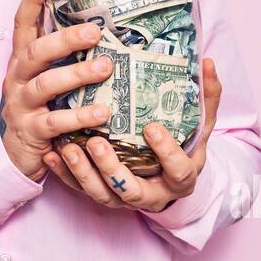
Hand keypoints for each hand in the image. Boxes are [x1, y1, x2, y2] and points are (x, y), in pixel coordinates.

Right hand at [0, 0, 116, 180]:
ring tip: (106, 68)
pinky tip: (103, 113)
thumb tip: (99, 27)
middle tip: (95, 31)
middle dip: (65, 39)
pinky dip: (79, 116)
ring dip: (76, 74)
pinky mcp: (30, 131)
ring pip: (46, 84)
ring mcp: (22, 104)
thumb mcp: (45, 79)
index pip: (22, 23)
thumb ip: (62, 57)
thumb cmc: (39, 108)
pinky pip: (55, 121)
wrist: (14, 154)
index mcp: (22, 60)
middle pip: (36, 52)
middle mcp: (18, 78)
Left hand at [42, 58, 222, 211]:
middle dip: (111, 167)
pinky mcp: (104, 196)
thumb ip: (206, 97)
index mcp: (181, 178)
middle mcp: (153, 194)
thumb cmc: (185, 145)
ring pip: (102, 194)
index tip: (151, 127)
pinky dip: (65, 175)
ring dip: (83, 173)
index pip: (178, 170)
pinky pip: (81, 190)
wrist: (171, 179)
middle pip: (131, 190)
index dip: (166, 152)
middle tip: (95, 141)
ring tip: (68, 147)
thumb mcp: (201, 125)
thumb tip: (208, 62)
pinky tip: (52, 154)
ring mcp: (125, 199)